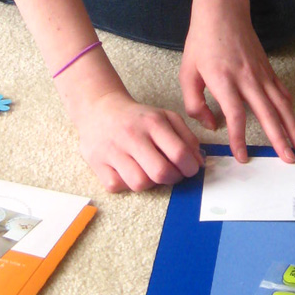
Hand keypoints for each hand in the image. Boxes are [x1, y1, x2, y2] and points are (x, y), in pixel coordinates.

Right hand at [69, 87, 205, 192]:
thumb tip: (198, 163)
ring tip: (149, 171)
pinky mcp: (96, 162)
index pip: (179, 153)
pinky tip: (128, 171)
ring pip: (139, 183)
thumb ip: (186, 138)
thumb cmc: (138, 118)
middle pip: (161, 172)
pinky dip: (125, 183)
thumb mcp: (165, 117)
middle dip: (173, 178)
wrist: (100, 109)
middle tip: (172, 173)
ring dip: (149, 182)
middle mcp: (132, 135)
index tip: (190, 169)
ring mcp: (112, 150)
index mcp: (153, 122)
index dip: (190, 167)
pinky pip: (117, 186)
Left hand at [180, 0, 294, 164]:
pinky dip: (289, 107)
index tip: (243, 157)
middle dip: (279, 139)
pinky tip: (293, 120)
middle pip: (267, 114)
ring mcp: (260, 73)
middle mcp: (247, 79)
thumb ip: (195, 103)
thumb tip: (212, 125)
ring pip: (281, 104)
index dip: (240, 139)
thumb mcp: (188, 72)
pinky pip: (281, 91)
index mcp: (224, 81)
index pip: (236, 116)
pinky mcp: (267, 68)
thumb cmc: (202, 42)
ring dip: (292, 126)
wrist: (222, 12)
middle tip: (288, 160)